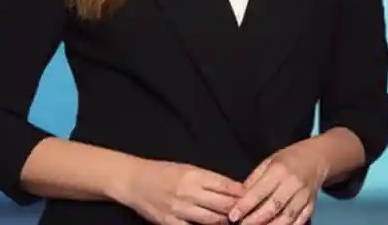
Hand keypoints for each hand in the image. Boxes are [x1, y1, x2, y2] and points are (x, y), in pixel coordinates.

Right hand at [117, 159, 244, 224]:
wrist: (133, 181)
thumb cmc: (162, 172)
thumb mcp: (186, 168)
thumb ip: (209, 179)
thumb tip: (234, 189)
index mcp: (194, 174)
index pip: (226, 186)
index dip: (242, 194)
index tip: (253, 198)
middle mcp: (189, 191)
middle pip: (223, 204)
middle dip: (238, 210)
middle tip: (249, 214)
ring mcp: (180, 209)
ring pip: (213, 220)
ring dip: (226, 222)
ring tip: (235, 222)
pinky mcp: (171, 223)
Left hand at [230, 141, 326, 223]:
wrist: (316, 158)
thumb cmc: (288, 160)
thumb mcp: (268, 162)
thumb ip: (254, 179)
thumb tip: (239, 197)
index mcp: (279, 170)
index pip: (259, 191)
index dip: (245, 205)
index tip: (233, 215)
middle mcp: (293, 184)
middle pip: (273, 207)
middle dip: (254, 220)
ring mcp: (304, 196)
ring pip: (286, 217)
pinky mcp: (311, 206)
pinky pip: (299, 221)